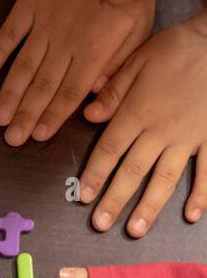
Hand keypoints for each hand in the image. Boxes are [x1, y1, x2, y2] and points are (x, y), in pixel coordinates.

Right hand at [0, 0, 154, 145]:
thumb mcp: (139, 28)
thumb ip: (117, 64)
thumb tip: (96, 94)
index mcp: (92, 51)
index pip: (70, 93)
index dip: (53, 117)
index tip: (38, 137)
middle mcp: (64, 43)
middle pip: (43, 86)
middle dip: (26, 115)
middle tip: (11, 139)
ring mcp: (43, 23)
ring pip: (24, 66)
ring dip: (10, 94)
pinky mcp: (30, 3)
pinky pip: (10, 32)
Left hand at [80, 15, 206, 235]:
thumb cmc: (178, 47)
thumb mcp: (139, 59)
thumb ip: (113, 91)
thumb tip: (88, 116)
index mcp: (138, 112)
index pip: (110, 150)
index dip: (94, 175)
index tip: (82, 197)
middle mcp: (161, 131)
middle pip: (133, 171)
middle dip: (114, 200)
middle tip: (100, 224)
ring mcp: (188, 138)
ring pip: (165, 178)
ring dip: (150, 206)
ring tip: (136, 230)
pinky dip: (201, 193)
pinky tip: (192, 215)